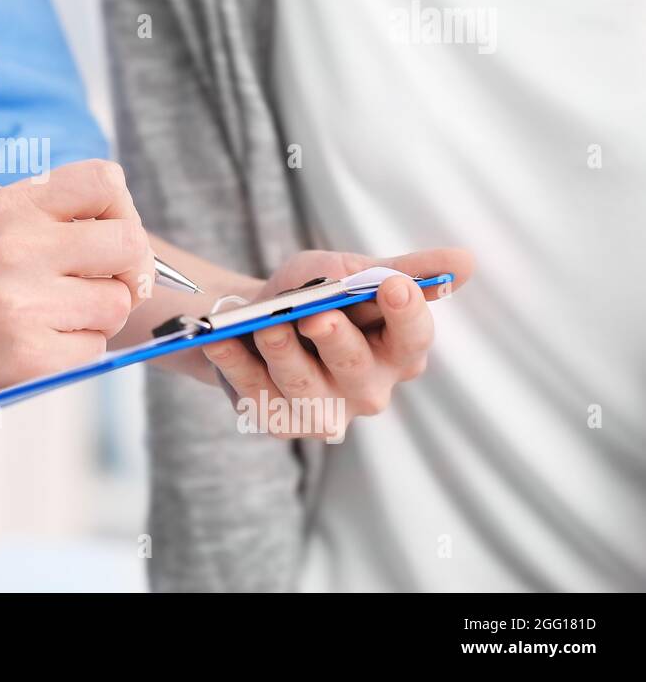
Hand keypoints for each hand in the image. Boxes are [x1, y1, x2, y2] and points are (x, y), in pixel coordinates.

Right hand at [0, 159, 155, 413]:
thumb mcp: (6, 227)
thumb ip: (68, 219)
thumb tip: (141, 246)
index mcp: (14, 206)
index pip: (105, 180)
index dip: (123, 210)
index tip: (108, 235)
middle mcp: (17, 248)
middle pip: (129, 244)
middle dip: (131, 270)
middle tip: (108, 283)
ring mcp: (22, 303)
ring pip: (118, 303)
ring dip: (101, 316)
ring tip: (57, 315)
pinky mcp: (31, 355)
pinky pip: (97, 347)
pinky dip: (79, 349)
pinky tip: (42, 342)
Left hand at [201, 248, 472, 438]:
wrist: (256, 315)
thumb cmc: (316, 292)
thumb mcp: (353, 271)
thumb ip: (402, 269)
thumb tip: (464, 262)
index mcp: (399, 351)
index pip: (413, 337)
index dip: (406, 313)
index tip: (393, 286)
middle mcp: (368, 388)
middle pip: (356, 367)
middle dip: (335, 339)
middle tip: (315, 315)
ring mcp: (324, 411)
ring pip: (302, 385)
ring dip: (280, 351)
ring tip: (262, 323)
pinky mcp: (279, 421)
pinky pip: (255, 394)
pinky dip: (234, 365)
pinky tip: (219, 341)